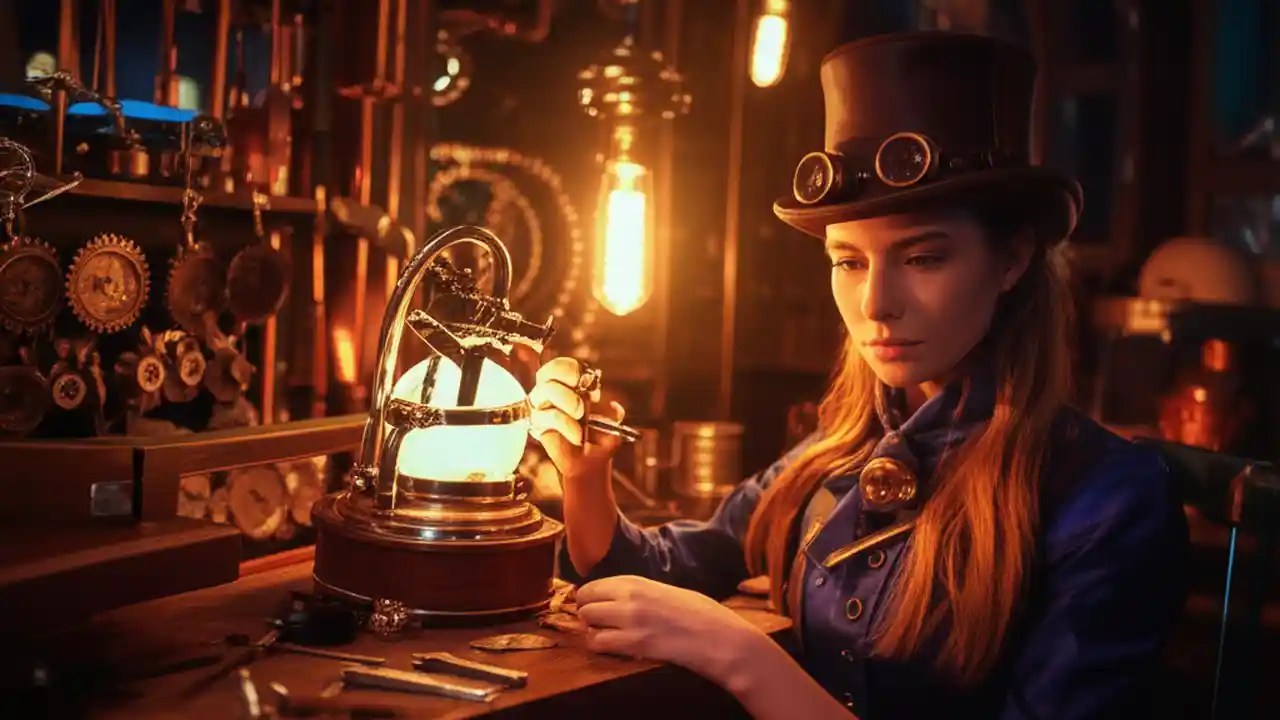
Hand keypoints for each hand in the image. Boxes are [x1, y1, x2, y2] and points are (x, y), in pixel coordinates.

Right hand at [529, 356, 625, 480]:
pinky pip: (544, 415)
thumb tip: (613, 406)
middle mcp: (553, 391)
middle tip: (582, 403)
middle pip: (547, 371)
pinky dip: (564, 425)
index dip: (571, 369)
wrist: (589, 463)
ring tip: (581, 417)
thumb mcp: (612, 423)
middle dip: (568, 381)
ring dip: (567, 401)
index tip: (585, 382)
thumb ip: (612, 412)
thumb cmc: (599, 438)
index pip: (562, 365)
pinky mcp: (536, 423)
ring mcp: (542, 405)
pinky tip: (576, 436)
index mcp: (571, 384)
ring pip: (546, 390)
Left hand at [576, 575, 768, 689]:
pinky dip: (600, 646)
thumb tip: (616, 599)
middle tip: (600, 624)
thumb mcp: (664, 591)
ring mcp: (630, 620)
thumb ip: (638, 593)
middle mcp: (629, 596)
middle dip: (587, 614)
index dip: (590, 599)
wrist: (718, 636)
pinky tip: (615, 648)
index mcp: (637, 581)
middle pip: (584, 603)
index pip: (592, 585)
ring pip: (587, 622)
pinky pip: (599, 643)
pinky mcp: (635, 644)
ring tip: (608, 636)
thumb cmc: (699, 613)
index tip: (597, 607)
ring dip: (592, 631)